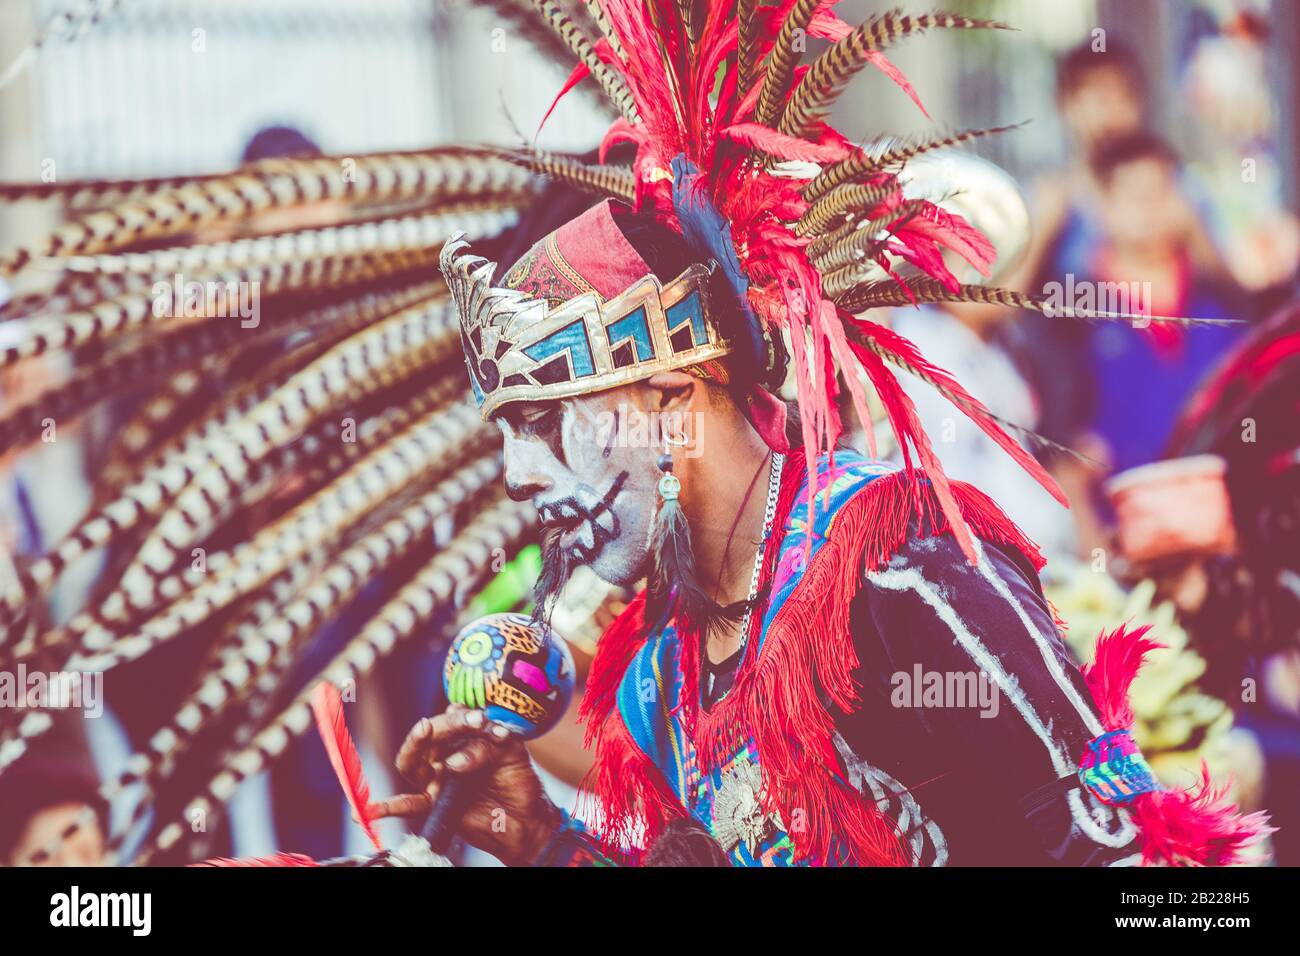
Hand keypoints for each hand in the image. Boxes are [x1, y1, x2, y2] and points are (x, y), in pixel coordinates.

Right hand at [367, 704, 560, 865]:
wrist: (526, 820)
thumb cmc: (519, 781)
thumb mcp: (511, 754)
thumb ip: (485, 747)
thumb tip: (453, 761)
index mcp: (465, 736)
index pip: (453, 716)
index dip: (463, 715)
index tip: (479, 719)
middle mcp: (446, 754)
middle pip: (430, 735)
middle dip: (444, 724)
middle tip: (464, 720)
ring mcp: (437, 779)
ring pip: (413, 761)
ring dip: (414, 744)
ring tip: (424, 730)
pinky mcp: (434, 803)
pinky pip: (407, 804)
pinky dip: (387, 807)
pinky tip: (368, 811)